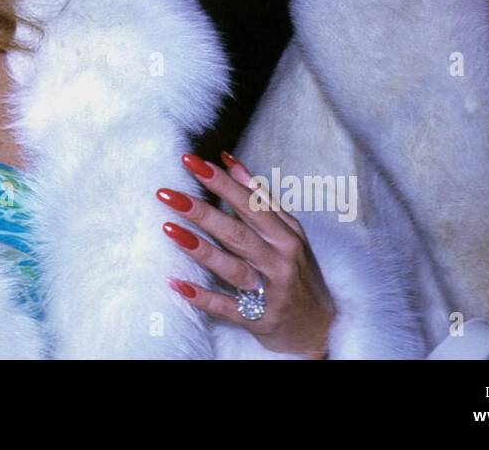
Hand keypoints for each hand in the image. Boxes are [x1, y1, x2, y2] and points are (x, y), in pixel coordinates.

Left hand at [158, 152, 335, 358]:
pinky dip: (203, 297)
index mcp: (286, 234)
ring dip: (200, 249)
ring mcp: (271, 291)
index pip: (250, 203)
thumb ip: (259, 197)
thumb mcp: (288, 232)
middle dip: (202, 211)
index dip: (221, 182)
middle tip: (168, 194)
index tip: (192, 162)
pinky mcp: (260, 320)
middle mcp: (280, 260)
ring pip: (232, 267)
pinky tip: (176, 284)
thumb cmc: (298, 272)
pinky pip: (227, 307)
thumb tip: (229, 161)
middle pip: (237, 232)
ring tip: (169, 229)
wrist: (321, 327)